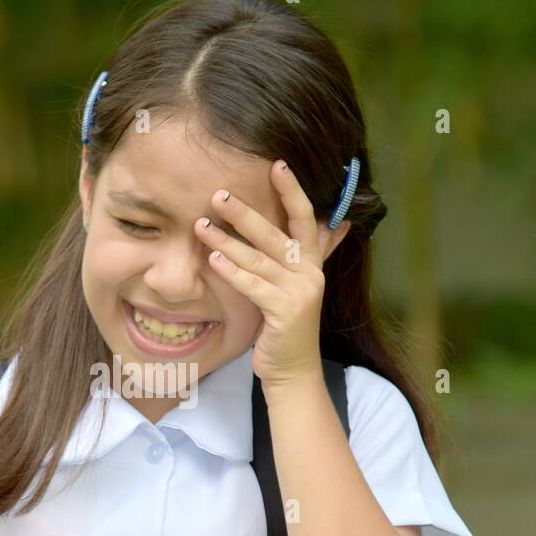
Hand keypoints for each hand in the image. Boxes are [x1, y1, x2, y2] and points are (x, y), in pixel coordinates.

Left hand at [194, 160, 340, 389]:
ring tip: (201, 225)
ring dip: (227, 241)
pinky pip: (253, 286)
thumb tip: (335, 222)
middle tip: (218, 195)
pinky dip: (232, 271)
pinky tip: (212, 259)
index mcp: (312, 263)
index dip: (292, 190)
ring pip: (259, 259)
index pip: (305, 218)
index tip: (276, 164)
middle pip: (276, 234)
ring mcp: (299, 293)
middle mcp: (309, 273)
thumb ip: (308, 254)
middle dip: (246, 213)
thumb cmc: (284, 326)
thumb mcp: (295, 287)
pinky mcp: (285, 312)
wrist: (292, 371)